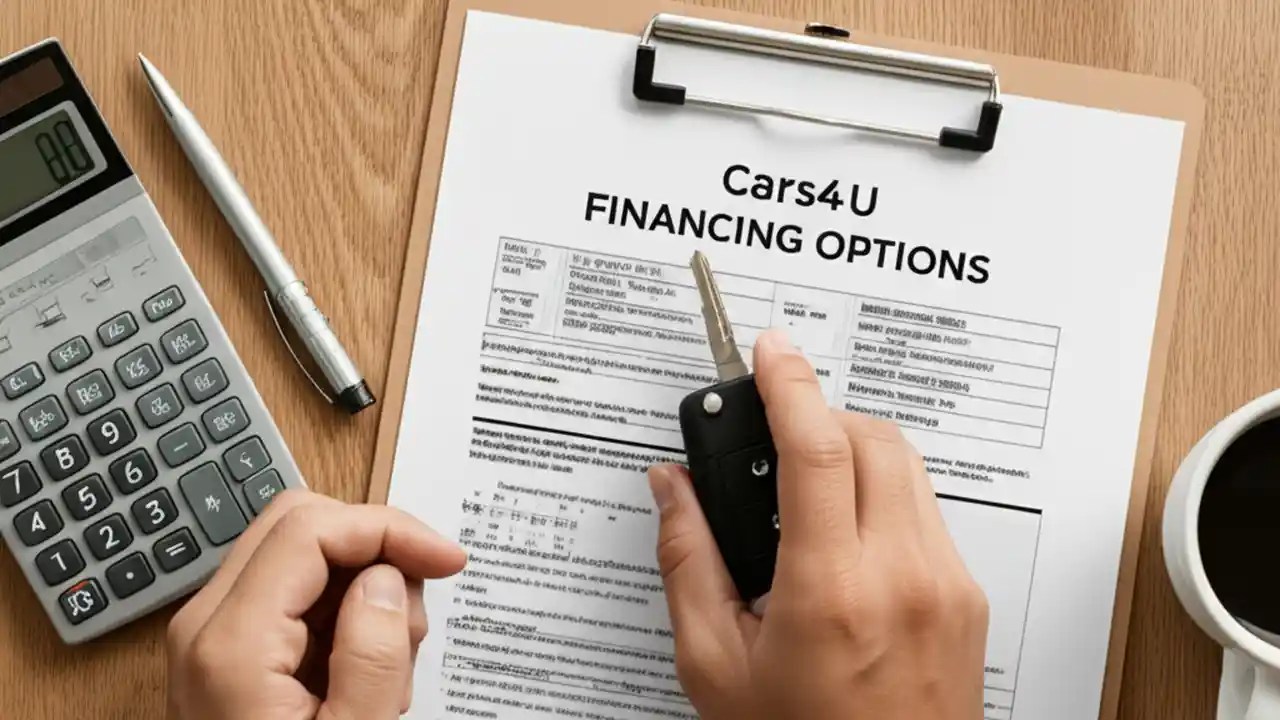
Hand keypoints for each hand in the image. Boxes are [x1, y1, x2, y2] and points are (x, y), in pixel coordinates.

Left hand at [166, 490, 467, 719]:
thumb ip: (375, 656)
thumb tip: (387, 578)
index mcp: (232, 645)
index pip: (312, 529)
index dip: (390, 530)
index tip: (446, 561)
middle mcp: (207, 625)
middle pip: (300, 524)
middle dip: (376, 551)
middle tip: (415, 614)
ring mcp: (211, 634)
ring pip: (301, 553)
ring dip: (363, 585)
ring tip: (388, 665)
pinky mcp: (226, 646)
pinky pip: (293, 591)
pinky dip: (342, 610)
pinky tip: (361, 670)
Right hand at [647, 328, 988, 719]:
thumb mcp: (716, 665)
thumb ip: (688, 562)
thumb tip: (674, 490)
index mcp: (832, 592)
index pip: (818, 451)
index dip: (791, 385)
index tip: (772, 351)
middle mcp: (902, 577)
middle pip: (872, 439)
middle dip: (821, 414)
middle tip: (777, 429)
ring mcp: (945, 584)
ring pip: (908, 465)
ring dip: (855, 449)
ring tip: (808, 482)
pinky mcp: (967, 596)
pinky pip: (927, 508)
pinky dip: (884, 491)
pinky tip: (846, 530)